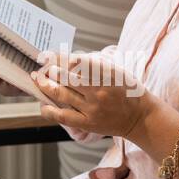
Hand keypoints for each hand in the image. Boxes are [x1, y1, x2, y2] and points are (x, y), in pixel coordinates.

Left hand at [32, 50, 154, 139]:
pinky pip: (63, 116)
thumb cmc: (128, 91)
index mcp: (107, 75)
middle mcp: (98, 91)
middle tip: (41, 66)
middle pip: (66, 77)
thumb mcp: (117, 72)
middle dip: (50, 70)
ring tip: (38, 78)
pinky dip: (49, 110)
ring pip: (62, 94)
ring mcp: (92, 108)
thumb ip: (96, 65)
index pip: (78, 62)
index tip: (52, 55)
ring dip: (46, 85)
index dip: (62, 58)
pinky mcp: (88, 123)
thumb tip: (71, 59)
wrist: (140, 118)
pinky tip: (43, 105)